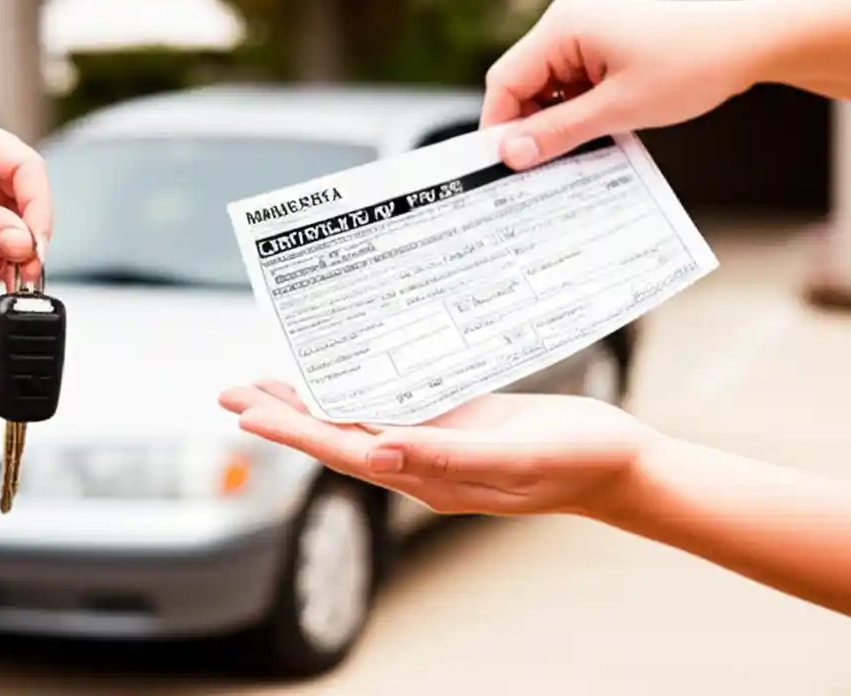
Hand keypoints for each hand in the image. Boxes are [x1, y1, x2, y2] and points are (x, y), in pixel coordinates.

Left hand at [219, 380, 666, 516]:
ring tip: (263, 384)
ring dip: (310, 403)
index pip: (346, 453)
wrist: (619, 463)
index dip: (295, 433)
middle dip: (283, 416)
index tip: (248, 415)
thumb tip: (379, 454)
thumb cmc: (576, 461)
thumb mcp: (514, 457)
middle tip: (230, 392)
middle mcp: (422, 462)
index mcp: (430, 476)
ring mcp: (437, 441)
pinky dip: (358, 388)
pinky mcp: (455, 420)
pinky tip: (337, 373)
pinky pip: (393, 402)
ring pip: (358, 419)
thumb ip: (446, 457)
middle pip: (337, 437)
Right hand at [483, 0, 763, 168]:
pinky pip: (570, 85)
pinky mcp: (601, 46)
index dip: (500, 127)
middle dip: (530, 127)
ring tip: (577, 150)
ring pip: (546, 89)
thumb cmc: (694, 64)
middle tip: (539, 169)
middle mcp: (567, 23)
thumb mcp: (618, 109)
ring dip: (556, 123)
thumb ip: (558, 133)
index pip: (505, 81)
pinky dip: (575, 113)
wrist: (751, 44)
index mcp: (563, 26)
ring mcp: (585, 33)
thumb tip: (511, 154)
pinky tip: (593, 134)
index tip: (502, 167)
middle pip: (522, 85)